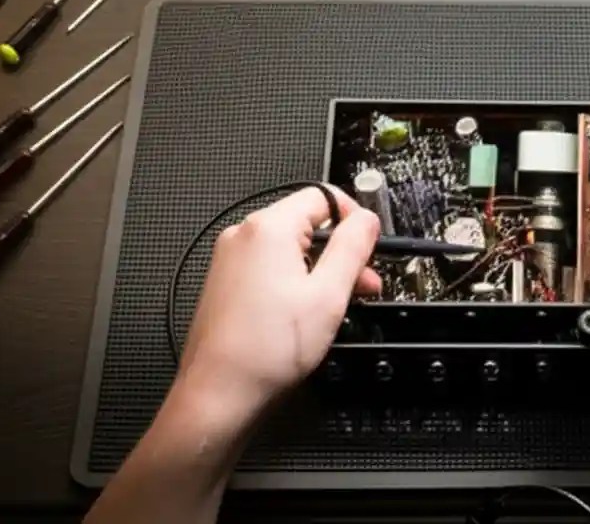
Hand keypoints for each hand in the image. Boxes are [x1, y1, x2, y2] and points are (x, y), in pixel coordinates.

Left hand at [177, 186, 380, 415]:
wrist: (219, 393)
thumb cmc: (267, 349)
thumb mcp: (329, 294)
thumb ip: (353, 248)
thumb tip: (367, 220)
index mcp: (269, 229)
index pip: (323, 196)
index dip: (355, 217)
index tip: (370, 242)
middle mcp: (243, 236)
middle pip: (308, 224)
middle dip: (342, 250)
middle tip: (364, 282)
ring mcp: (230, 260)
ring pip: (290, 249)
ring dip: (322, 269)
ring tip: (339, 303)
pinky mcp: (227, 283)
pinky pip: (271, 268)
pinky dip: (296, 281)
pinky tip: (309, 312)